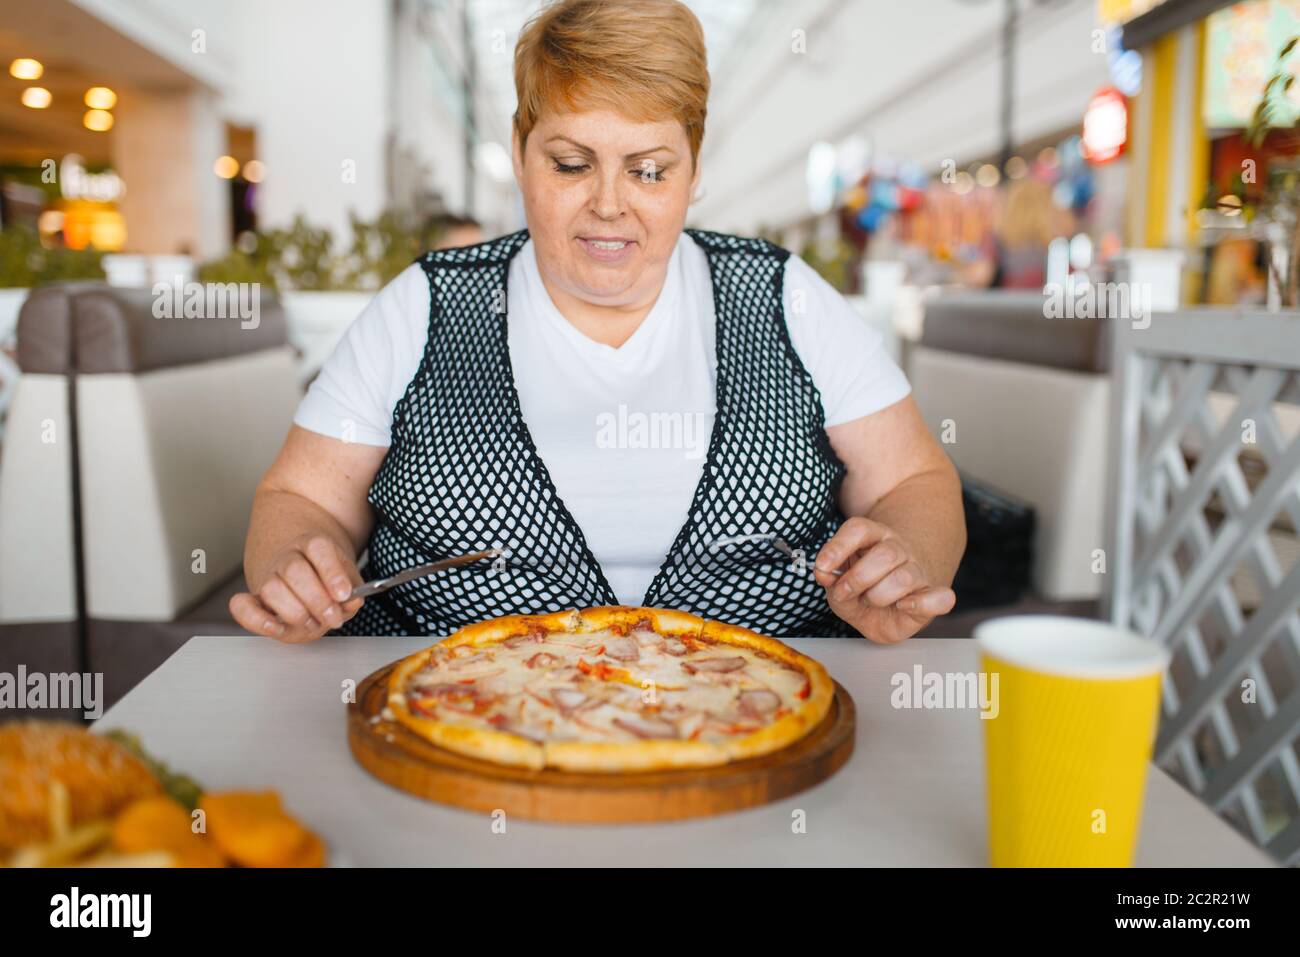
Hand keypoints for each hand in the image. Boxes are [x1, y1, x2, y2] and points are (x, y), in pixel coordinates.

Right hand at [230, 535, 364, 642]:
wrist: (299, 563)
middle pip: (294, 571)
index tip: (344, 594)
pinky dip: (256, 620)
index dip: (332, 573)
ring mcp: (268, 577)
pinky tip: (277, 628)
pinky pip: (241, 606)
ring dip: (294, 612)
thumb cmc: (326, 573)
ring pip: (271, 589)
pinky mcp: (252, 598)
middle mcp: (287, 557)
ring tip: (312, 623)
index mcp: (313, 544)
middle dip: (317, 600)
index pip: (318, 549)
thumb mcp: (347, 575)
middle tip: (333, 617)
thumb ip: (354, 589)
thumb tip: (353, 601)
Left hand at [813, 517, 955, 643]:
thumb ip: (831, 580)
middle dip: (858, 578)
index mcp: (874, 539)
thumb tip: (823, 573)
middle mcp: (899, 551)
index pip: (859, 529)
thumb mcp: (841, 585)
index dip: (839, 546)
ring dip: (879, 595)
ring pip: (904, 577)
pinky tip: (904, 606)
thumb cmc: (866, 589)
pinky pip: (942, 597)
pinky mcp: (933, 597)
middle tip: (844, 592)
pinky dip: (923, 603)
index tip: (822, 566)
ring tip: (870, 601)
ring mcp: (918, 572)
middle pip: (885, 554)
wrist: (895, 604)